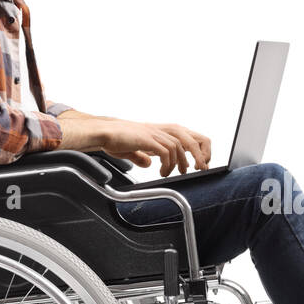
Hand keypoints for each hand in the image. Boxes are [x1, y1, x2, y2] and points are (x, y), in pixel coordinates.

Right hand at [97, 119, 211, 175]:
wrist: (102, 133)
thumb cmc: (115, 139)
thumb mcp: (134, 149)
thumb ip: (142, 155)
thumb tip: (148, 162)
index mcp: (161, 131)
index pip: (189, 135)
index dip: (199, 148)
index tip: (199, 163)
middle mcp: (160, 130)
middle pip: (191, 138)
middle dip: (200, 154)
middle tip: (201, 169)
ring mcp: (154, 133)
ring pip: (180, 146)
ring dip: (182, 162)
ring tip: (179, 173)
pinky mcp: (147, 138)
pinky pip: (166, 152)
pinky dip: (168, 164)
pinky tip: (163, 172)